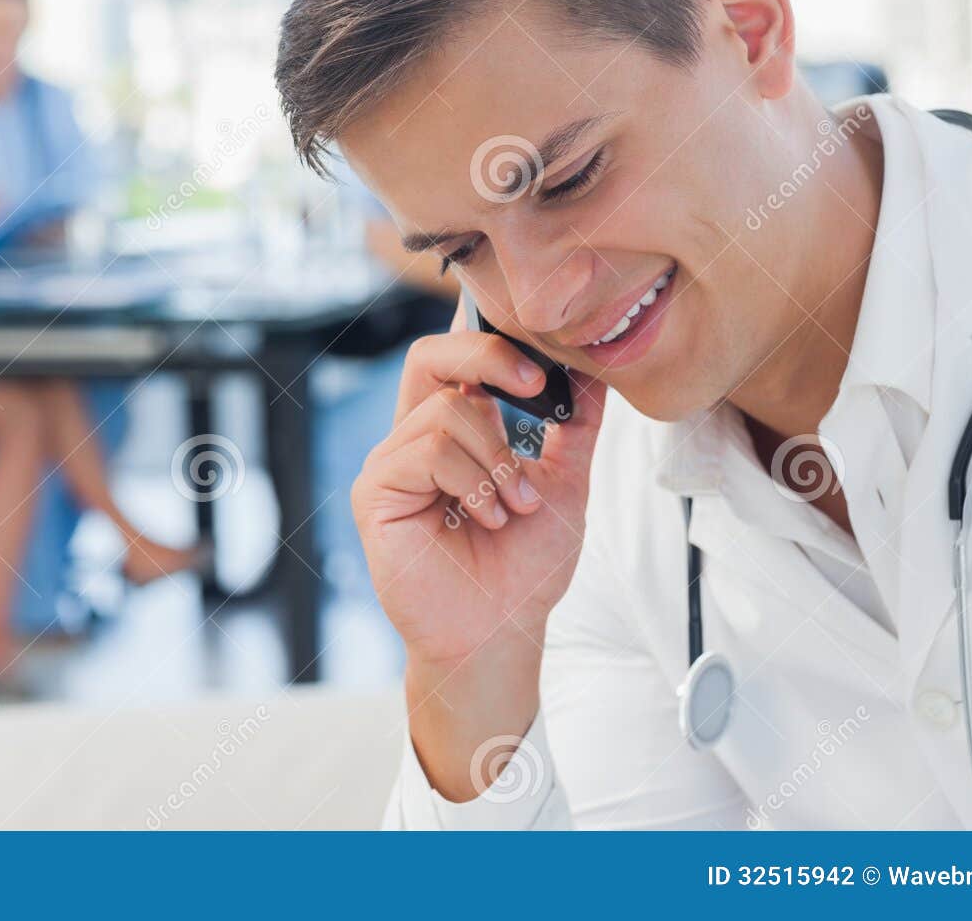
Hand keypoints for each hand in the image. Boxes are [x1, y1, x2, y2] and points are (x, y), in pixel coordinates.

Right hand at [355, 330, 607, 666]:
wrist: (502, 631)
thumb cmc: (524, 565)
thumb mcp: (565, 482)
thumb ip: (576, 425)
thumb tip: (596, 369)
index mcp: (456, 428)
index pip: (457, 354)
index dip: (493, 339)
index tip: (546, 367)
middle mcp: (417, 437)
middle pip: (432, 355)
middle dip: (488, 357)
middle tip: (535, 387)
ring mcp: (392, 463)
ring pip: (446, 412)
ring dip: (497, 459)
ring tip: (513, 506)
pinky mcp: (375, 493)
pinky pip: (427, 453)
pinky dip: (471, 483)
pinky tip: (486, 518)